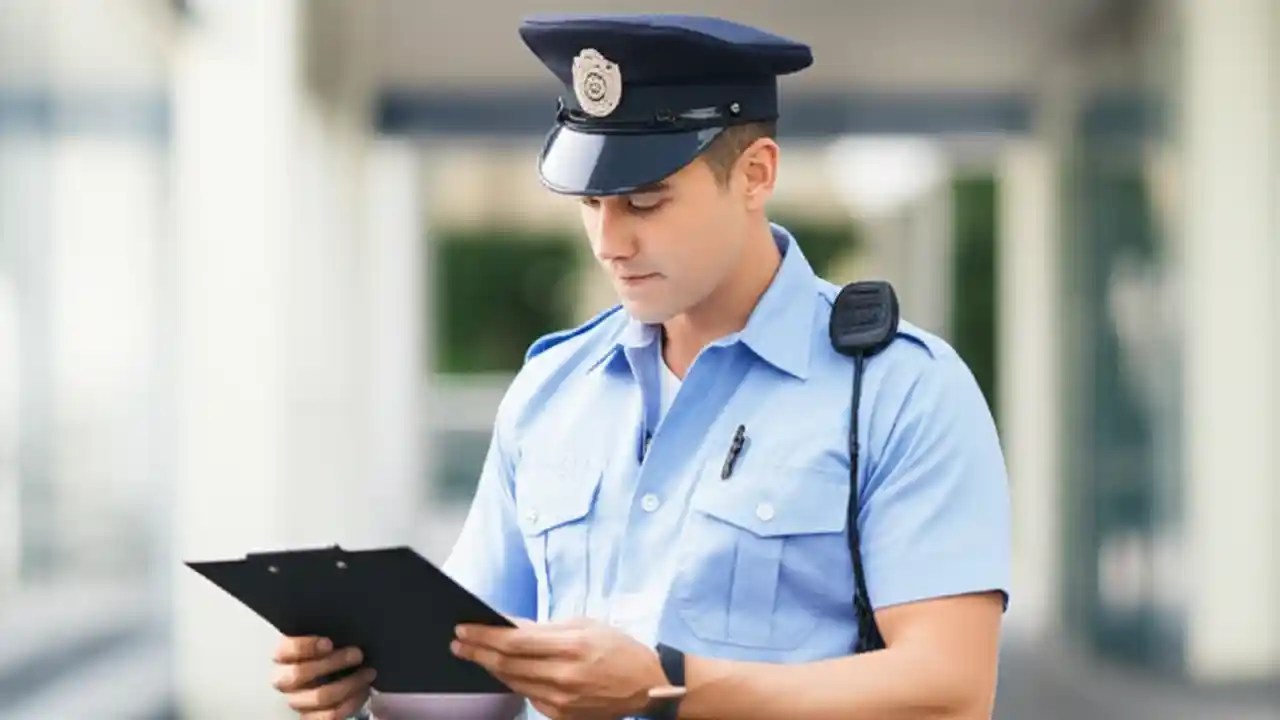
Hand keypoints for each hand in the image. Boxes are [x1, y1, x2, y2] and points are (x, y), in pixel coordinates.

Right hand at [272, 635, 376, 718]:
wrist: (336, 673)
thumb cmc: (330, 651)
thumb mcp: (326, 639)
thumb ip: (327, 633)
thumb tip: (347, 626)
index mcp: (284, 656)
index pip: (285, 650)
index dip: (305, 647)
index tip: (329, 643)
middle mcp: (285, 680)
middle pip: (300, 674)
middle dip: (333, 663)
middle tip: (357, 654)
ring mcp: (297, 701)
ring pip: (320, 696)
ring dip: (349, 683)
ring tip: (368, 672)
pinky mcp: (310, 717)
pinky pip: (330, 715)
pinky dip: (351, 702)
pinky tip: (363, 690)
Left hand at [451, 617, 668, 719]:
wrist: (646, 685)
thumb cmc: (617, 648)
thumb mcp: (584, 625)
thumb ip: (545, 628)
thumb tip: (510, 627)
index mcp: (571, 646)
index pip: (514, 641)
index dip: (484, 636)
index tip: (464, 629)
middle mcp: (563, 675)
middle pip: (507, 664)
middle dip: (477, 651)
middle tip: (458, 642)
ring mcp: (561, 699)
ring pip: (513, 682)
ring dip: (490, 667)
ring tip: (475, 654)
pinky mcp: (561, 715)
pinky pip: (528, 696)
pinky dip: (513, 681)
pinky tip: (504, 671)